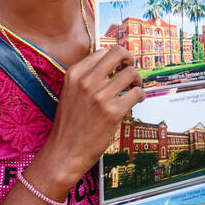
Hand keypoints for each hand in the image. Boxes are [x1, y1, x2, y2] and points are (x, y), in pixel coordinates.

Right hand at [35, 45, 143, 192]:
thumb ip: (86, 79)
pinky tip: (137, 100)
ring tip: (135, 88)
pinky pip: (136, 93)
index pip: (102, 52)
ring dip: (137, 80)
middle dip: (129, 59)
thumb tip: (111, 67)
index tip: (119, 65)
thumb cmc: (69, 125)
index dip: (115, 57)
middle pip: (118, 53)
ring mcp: (100, 96)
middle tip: (130, 68)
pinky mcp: (113, 112)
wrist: (63, 152)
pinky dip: (140, 95)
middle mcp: (86, 81)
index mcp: (74, 74)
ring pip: (131, 73)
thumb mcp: (70, 93)